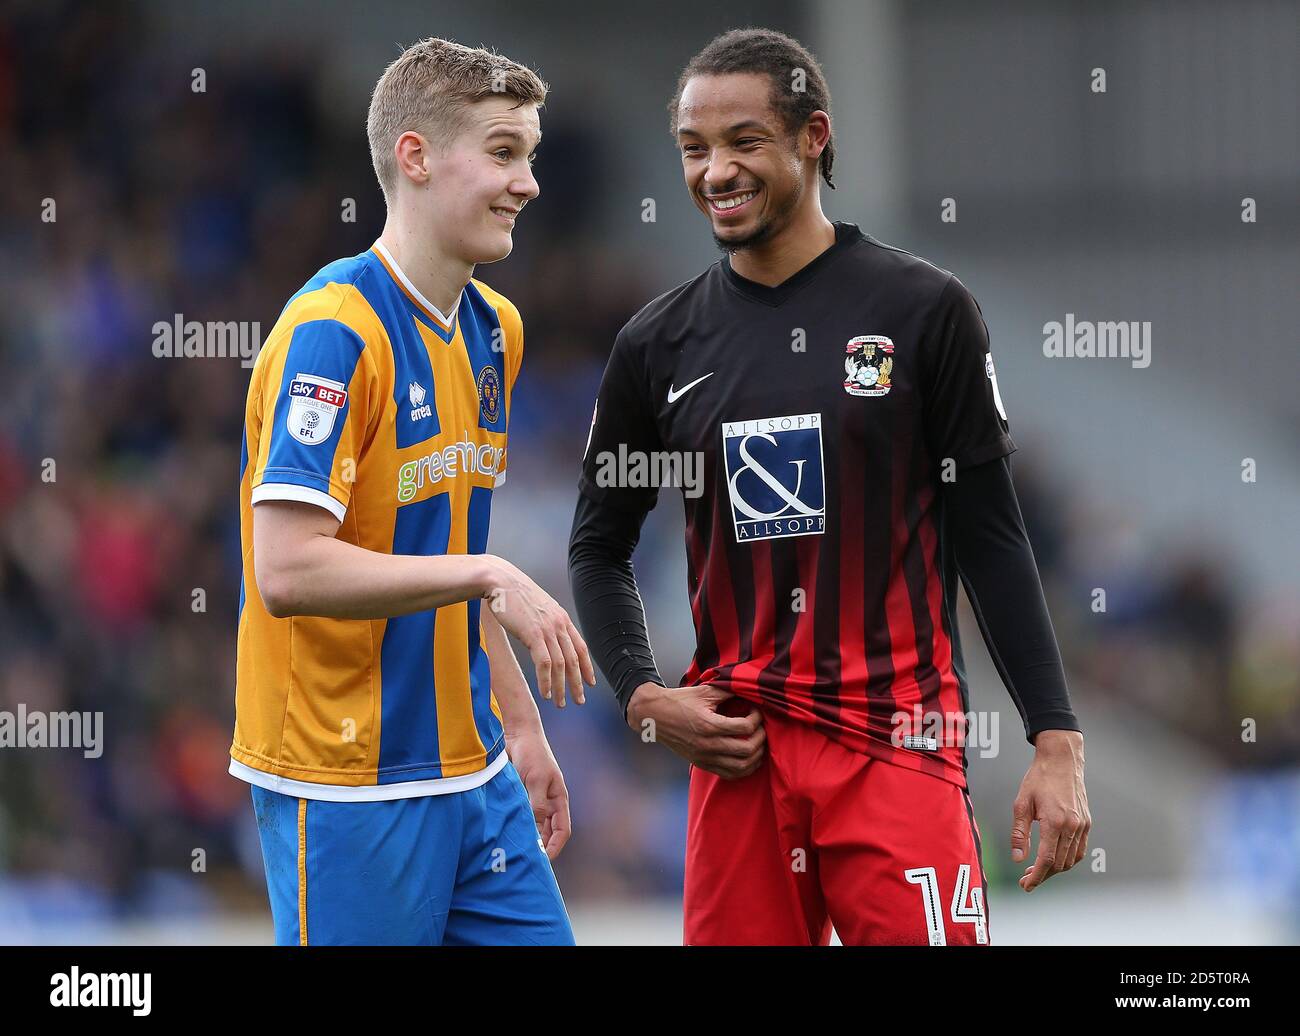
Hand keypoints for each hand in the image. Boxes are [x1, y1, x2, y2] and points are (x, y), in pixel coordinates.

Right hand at [482, 556, 595, 707]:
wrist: (500, 582)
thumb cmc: (514, 595)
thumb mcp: (538, 608)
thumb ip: (546, 622)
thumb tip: (546, 637)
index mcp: (562, 618)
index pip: (580, 647)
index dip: (586, 666)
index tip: (589, 682)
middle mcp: (559, 624)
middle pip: (574, 660)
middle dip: (577, 683)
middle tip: (579, 700)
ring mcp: (547, 629)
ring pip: (561, 665)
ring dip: (561, 687)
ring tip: (560, 703)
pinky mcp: (533, 634)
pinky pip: (544, 663)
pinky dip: (546, 681)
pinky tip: (545, 692)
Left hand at [506, 728, 570, 859]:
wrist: (517, 734)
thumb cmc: (532, 753)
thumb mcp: (536, 779)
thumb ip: (537, 803)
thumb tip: (536, 828)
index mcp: (558, 798)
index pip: (562, 830)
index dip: (555, 846)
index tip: (544, 860)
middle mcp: (547, 802)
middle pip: (548, 832)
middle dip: (540, 846)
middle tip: (526, 860)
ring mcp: (533, 799)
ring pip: (533, 826)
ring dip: (527, 837)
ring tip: (515, 850)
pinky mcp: (519, 796)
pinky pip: (520, 816)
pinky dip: (516, 825)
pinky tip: (506, 834)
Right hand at [626, 682, 765, 779]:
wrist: (654, 715)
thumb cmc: (679, 700)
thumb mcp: (704, 691)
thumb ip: (728, 692)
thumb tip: (749, 691)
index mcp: (709, 725)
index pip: (744, 727)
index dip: (756, 718)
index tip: (755, 711)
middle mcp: (708, 745)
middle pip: (747, 749)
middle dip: (760, 738)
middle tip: (761, 728)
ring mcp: (704, 757)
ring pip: (741, 767)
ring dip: (756, 757)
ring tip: (759, 744)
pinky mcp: (701, 764)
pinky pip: (729, 774)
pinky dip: (744, 769)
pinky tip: (749, 758)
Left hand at [1011, 729, 1090, 891]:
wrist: (1062, 760)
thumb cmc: (1038, 778)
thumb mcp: (1021, 803)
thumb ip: (1020, 833)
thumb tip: (1018, 859)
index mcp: (1055, 822)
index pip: (1046, 860)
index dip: (1036, 877)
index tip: (1026, 886)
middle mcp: (1072, 826)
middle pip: (1059, 864)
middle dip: (1043, 876)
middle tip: (1026, 881)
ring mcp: (1082, 825)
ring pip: (1071, 860)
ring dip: (1055, 870)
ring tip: (1037, 872)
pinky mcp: (1086, 822)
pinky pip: (1079, 849)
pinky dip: (1067, 860)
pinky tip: (1054, 860)